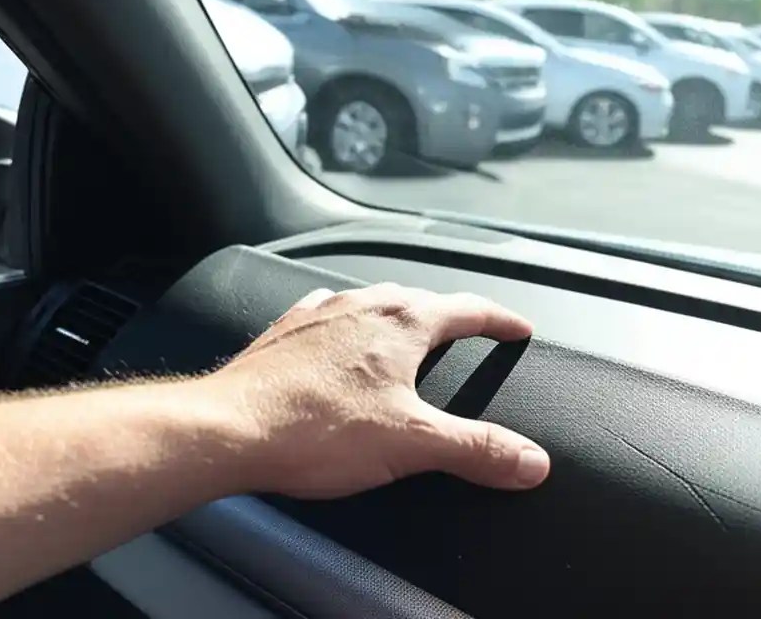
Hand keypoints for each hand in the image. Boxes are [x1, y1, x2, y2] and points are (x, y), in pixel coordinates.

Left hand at [211, 283, 549, 498]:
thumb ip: (477, 450)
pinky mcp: (284, 333)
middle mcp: (362, 306)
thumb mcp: (413, 444)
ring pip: (372, 303)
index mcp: (402, 323)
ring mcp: (319, 314)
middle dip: (450, 315)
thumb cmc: (316, 430)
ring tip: (408, 333)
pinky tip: (338, 341)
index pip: (468, 308)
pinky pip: (327, 317)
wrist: (228, 428)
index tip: (517, 327)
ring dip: (397, 316)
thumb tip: (532, 461)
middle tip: (469, 329)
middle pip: (420, 300)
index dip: (499, 319)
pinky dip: (347, 327)